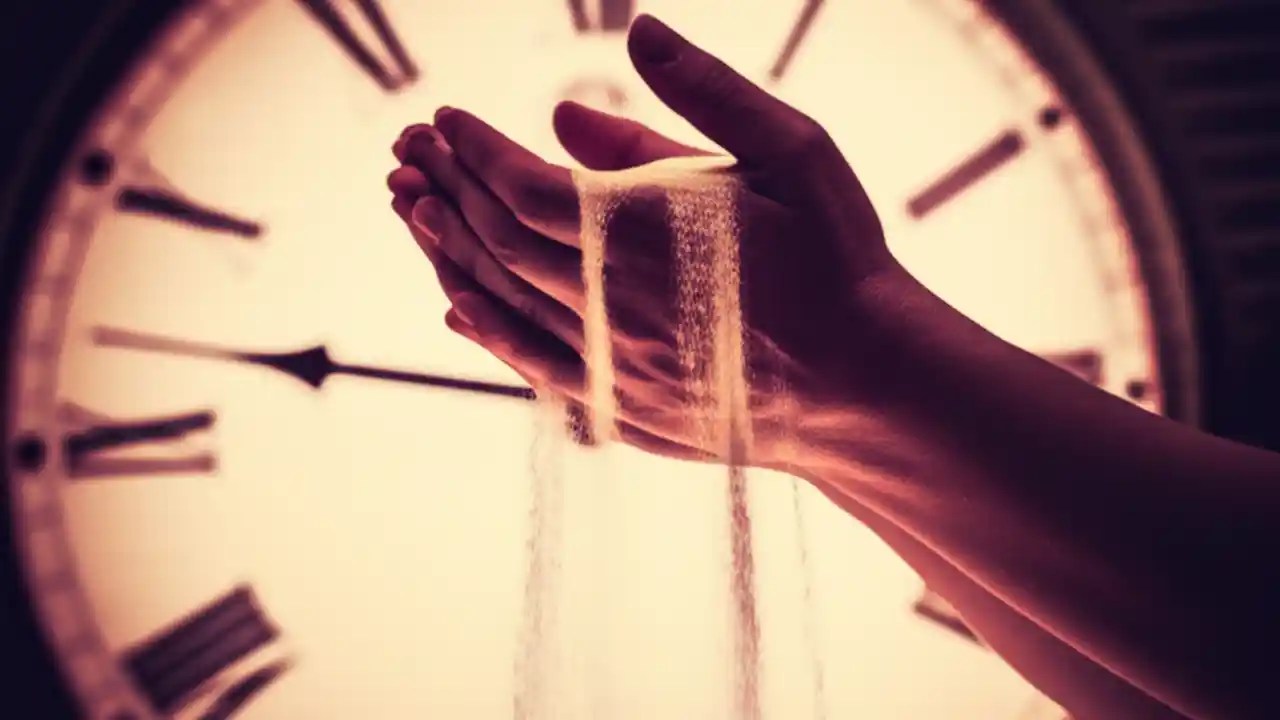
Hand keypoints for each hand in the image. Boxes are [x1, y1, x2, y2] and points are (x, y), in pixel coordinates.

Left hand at [387, 15, 897, 469]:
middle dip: (447, 188)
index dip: (474, 149)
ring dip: (447, 253)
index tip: (445, 119)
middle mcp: (608, 300)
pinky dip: (483, 331)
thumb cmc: (837, 258)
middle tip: (411, 155)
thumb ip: (706, 92)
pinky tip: (457, 309)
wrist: (869, 384)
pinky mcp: (621, 406)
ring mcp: (609, 361)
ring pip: (498, 302)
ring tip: (414, 212)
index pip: (522, 183)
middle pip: (496, 239)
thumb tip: (636, 35)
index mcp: (641, 231)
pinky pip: (528, 366)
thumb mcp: (790, 150)